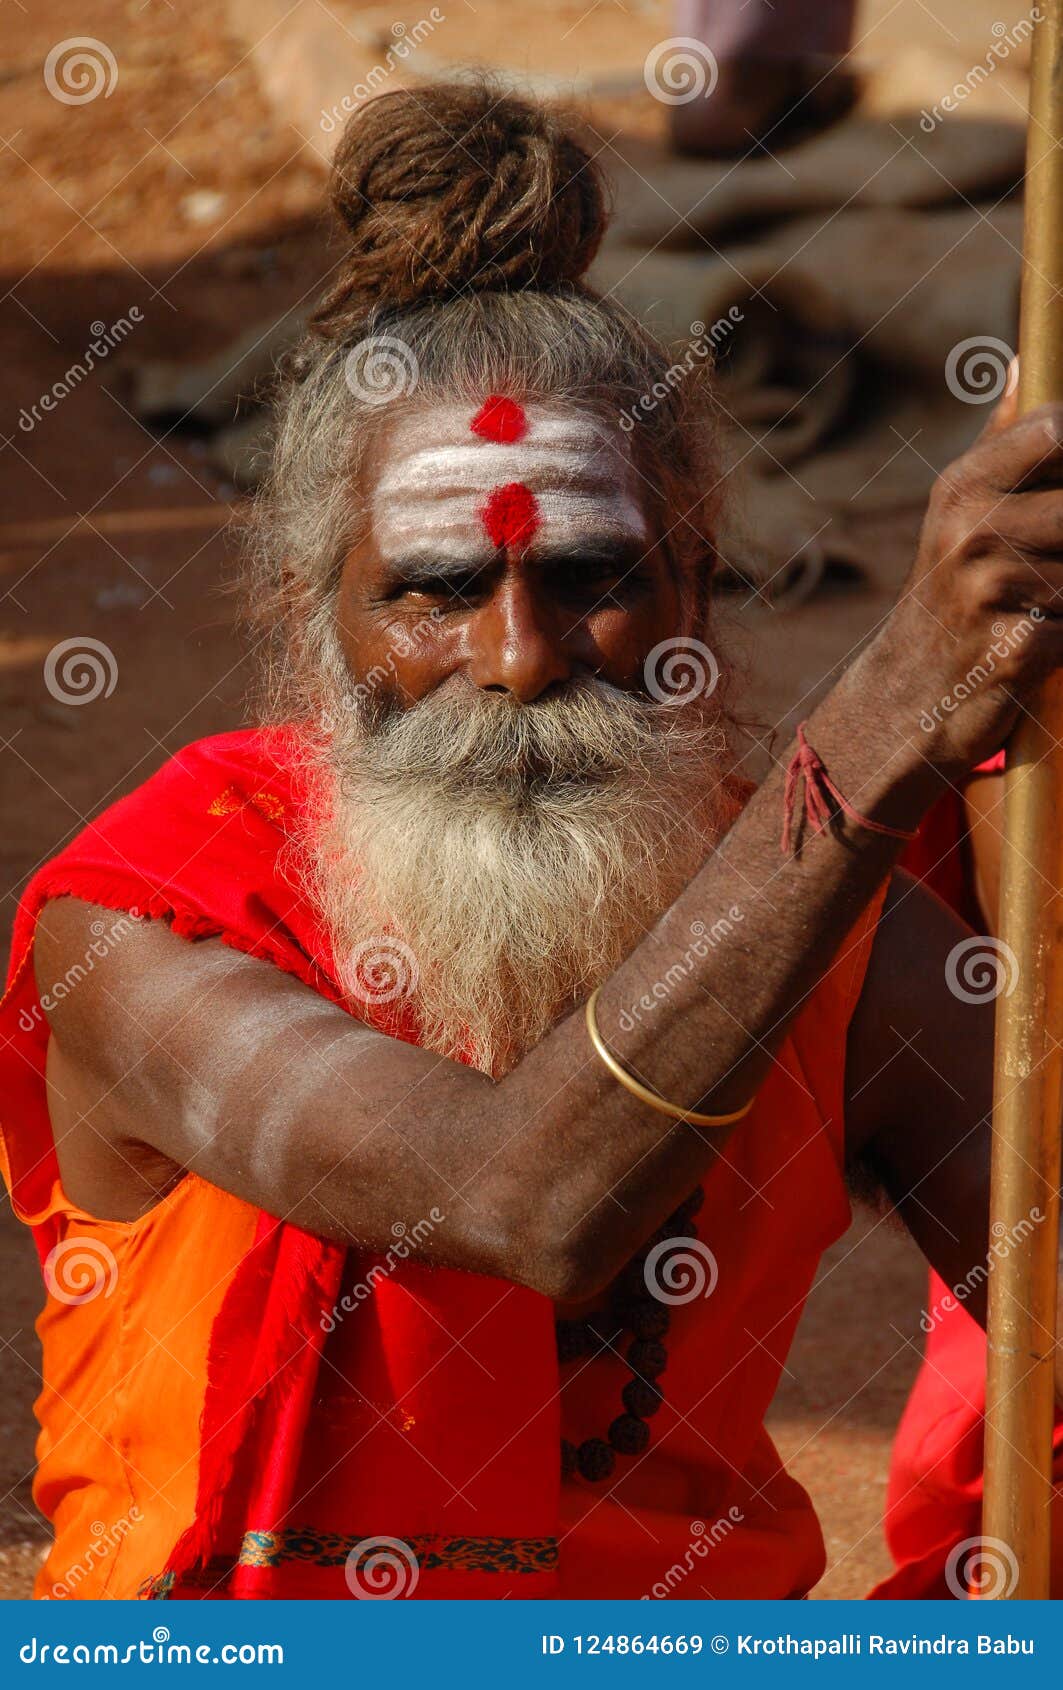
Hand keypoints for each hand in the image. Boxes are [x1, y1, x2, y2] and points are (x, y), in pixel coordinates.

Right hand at [881, 362, 1062, 778]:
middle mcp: (969, 529)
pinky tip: (1040, 642)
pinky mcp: (1012, 650)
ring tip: (1043, 604)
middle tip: (1051, 558)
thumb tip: (1022, 360)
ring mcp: (987, 589)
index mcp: (964, 485)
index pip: (1057, 429)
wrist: (908, 699)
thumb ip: (1004, 440)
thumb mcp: (963, 510)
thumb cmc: (954, 594)